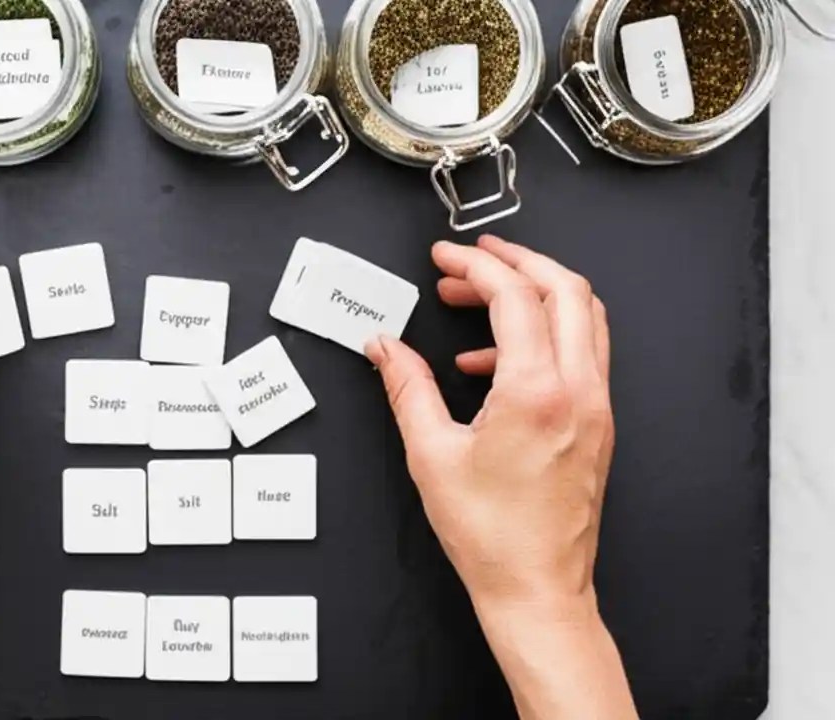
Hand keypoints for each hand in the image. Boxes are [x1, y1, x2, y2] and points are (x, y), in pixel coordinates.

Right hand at [367, 236, 635, 718]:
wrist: (536, 589)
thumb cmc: (491, 536)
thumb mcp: (430, 454)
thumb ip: (406, 388)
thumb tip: (385, 347)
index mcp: (536, 391)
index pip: (515, 296)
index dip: (476, 265)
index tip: (446, 257)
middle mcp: (578, 391)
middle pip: (566, 288)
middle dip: (517, 261)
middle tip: (471, 259)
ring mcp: (595, 406)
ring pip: (584, 316)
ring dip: (536, 293)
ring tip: (479, 301)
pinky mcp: (597, 424)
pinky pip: (580, 354)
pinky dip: (543, 335)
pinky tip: (491, 361)